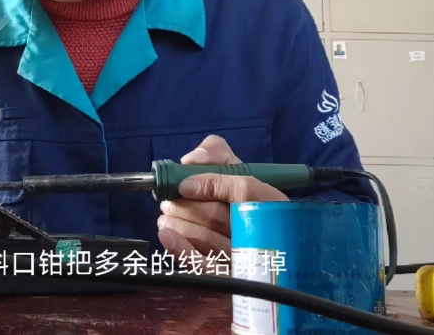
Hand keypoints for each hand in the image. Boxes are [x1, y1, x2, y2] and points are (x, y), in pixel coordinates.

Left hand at [157, 135, 287, 264]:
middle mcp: (262, 228)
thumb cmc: (241, 199)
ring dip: (179, 225)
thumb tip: (190, 161)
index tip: (184, 185)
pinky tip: (167, 237)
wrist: (263, 245)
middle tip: (168, 202)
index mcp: (268, 200)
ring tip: (166, 217)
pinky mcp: (230, 278)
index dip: (210, 184)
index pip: (244, 190)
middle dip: (185, 206)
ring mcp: (248, 257)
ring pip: (209, 240)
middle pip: (218, 215)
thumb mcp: (234, 169)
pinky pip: (207, 268)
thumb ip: (215, 154)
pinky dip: (183, 251)